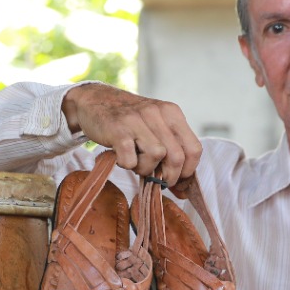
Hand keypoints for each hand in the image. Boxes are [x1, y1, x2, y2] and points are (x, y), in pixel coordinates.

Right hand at [62, 83, 202, 187]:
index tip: (177, 181)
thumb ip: (171, 152)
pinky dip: (127, 165)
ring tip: (136, 162)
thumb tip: (183, 190)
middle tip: (156, 179)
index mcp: (172, 113)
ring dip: (146, 169)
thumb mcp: (155, 127)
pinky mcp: (118, 129)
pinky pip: (130, 159)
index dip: (188, 172)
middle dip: (168, 177)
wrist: (95, 100)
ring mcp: (137, 120)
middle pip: (177, 157)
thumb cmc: (129, 121)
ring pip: (156, 156)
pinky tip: (123, 157)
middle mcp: (157, 113)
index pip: (194, 149)